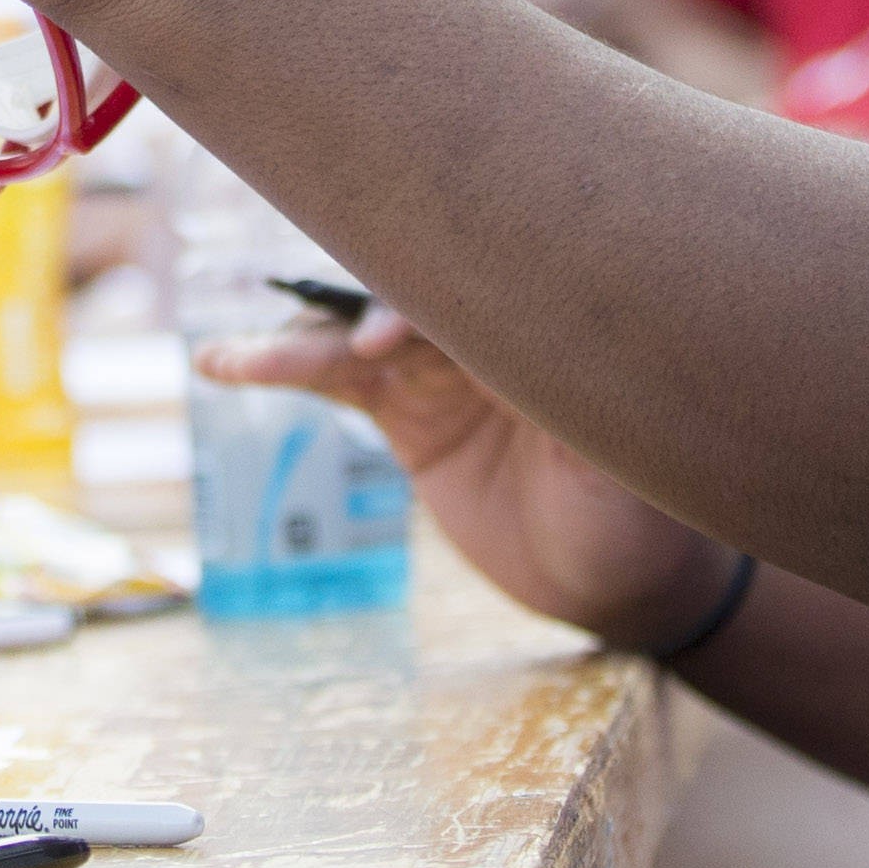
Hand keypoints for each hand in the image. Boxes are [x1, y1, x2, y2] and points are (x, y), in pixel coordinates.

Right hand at [199, 308, 729, 645]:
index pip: (477, 285)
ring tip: (233, 360)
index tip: (378, 346)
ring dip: (296, 337)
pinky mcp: (407, 408)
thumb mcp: (623, 470)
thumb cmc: (644, 520)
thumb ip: (580, 408)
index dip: (422, 304)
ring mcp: (441, 366)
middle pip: (406, 284)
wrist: (617, 584)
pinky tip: (224, 365)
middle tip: (293, 295)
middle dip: (348, 286)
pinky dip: (281, 367)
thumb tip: (549, 345)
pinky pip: (334, 377)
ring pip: (355, 332)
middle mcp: (488, 328)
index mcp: (546, 326)